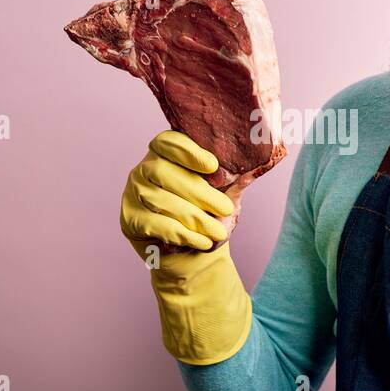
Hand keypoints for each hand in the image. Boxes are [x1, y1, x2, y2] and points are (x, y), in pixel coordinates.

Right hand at [120, 130, 234, 257]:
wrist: (187, 249)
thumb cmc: (204, 210)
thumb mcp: (223, 191)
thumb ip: (235, 178)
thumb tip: (259, 164)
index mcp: (165, 152)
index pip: (167, 141)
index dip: (187, 151)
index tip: (212, 165)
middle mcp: (144, 168)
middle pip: (163, 172)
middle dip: (198, 192)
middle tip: (226, 209)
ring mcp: (133, 193)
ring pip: (159, 200)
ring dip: (193, 218)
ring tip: (218, 231)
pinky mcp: (130, 219)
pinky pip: (154, 224)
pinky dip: (181, 234)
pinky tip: (201, 241)